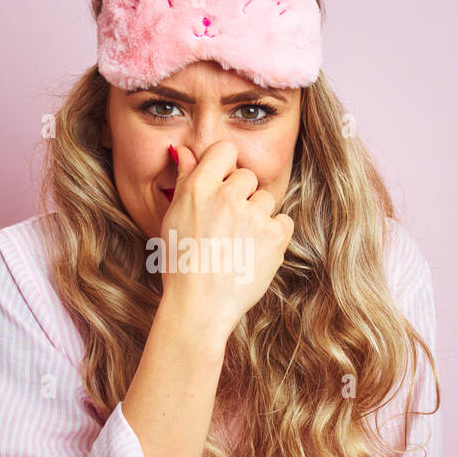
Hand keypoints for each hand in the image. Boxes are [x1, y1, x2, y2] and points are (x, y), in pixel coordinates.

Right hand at [157, 140, 294, 342]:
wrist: (198, 306)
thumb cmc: (181, 264)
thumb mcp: (174, 218)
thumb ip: (184, 180)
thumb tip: (184, 150)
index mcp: (198, 188)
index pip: (225, 150)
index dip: (226, 167)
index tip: (223, 185)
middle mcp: (226, 197)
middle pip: (247, 176)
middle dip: (241, 196)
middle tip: (227, 225)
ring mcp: (253, 216)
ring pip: (266, 199)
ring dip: (257, 216)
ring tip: (239, 243)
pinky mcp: (274, 237)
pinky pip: (283, 221)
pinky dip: (274, 235)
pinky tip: (255, 252)